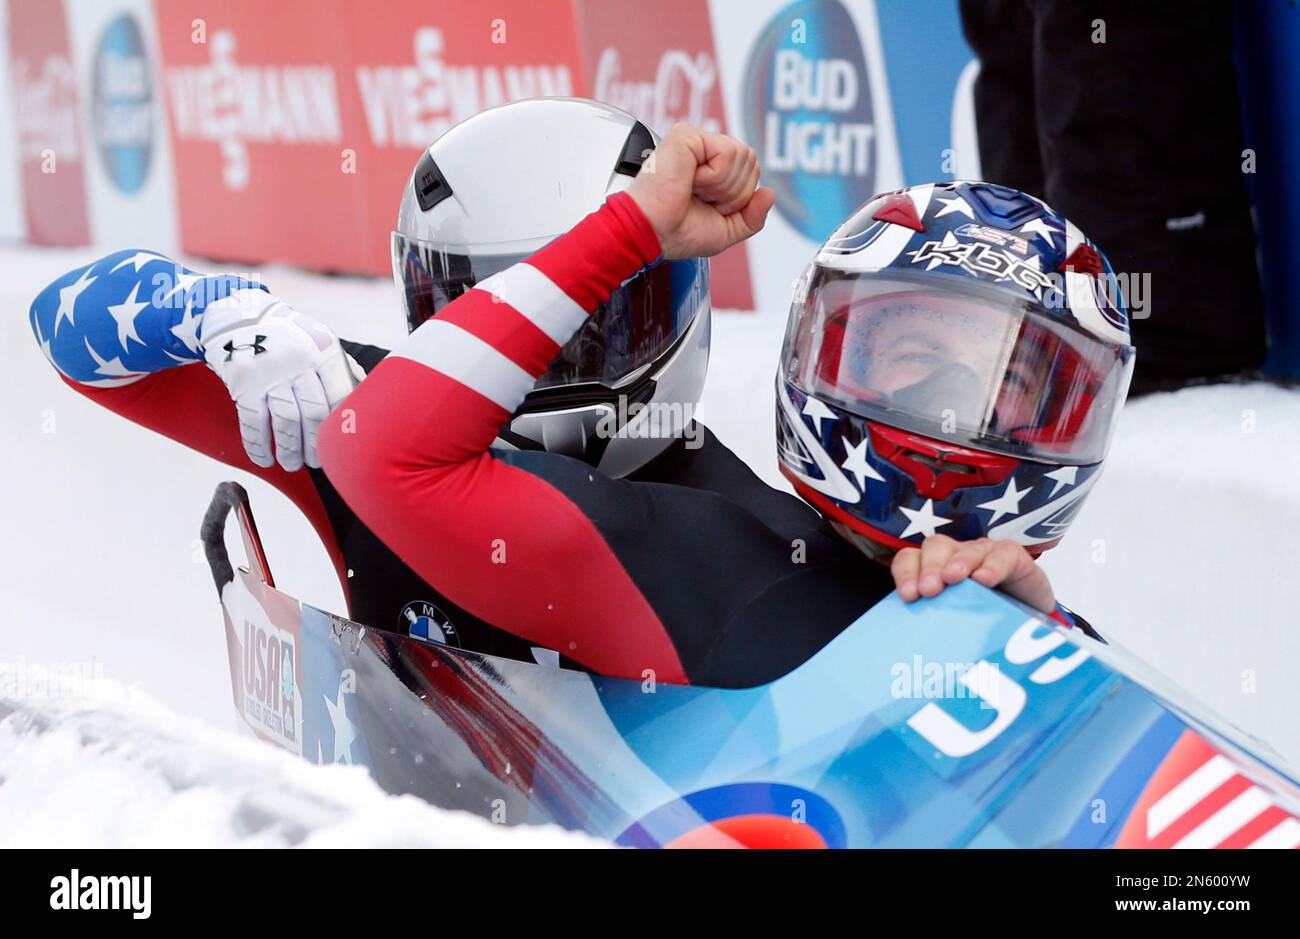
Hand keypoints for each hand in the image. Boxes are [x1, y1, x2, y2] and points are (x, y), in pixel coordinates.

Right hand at [201, 289, 358, 470]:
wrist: (240, 316)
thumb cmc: (291, 338)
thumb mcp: (321, 342)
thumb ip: (344, 370)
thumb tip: (367, 404)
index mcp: (324, 350)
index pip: (341, 396)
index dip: (342, 427)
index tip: (342, 446)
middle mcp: (298, 360)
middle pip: (314, 413)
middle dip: (316, 445)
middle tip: (316, 462)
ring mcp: (269, 371)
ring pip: (285, 421)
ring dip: (288, 450)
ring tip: (291, 464)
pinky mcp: (243, 382)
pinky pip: (252, 421)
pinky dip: (258, 446)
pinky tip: (263, 459)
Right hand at [626, 124, 775, 258]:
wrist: (651, 233)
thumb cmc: (676, 232)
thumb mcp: (726, 231)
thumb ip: (752, 216)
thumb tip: (769, 194)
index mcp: (711, 169)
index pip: (751, 171)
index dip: (739, 197)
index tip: (708, 207)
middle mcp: (703, 151)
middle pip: (751, 161)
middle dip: (733, 192)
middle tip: (702, 199)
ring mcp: (695, 140)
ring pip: (742, 155)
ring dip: (722, 186)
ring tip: (694, 190)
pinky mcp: (687, 135)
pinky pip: (727, 153)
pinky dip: (713, 177)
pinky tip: (690, 181)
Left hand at [890, 535, 1055, 614]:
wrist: (1028, 622)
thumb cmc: (981, 622)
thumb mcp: (953, 625)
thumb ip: (934, 628)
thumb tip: (914, 652)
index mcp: (932, 569)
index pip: (909, 559)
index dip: (906, 573)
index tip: (908, 596)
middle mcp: (955, 556)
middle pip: (935, 547)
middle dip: (930, 567)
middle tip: (929, 589)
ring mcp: (983, 553)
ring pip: (967, 549)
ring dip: (959, 563)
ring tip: (953, 579)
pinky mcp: (1012, 556)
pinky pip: (1002, 555)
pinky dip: (993, 565)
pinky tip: (985, 579)